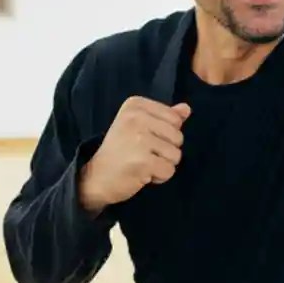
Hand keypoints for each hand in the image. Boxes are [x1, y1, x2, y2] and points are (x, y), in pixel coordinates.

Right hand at [79, 97, 190, 212]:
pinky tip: (143, 174)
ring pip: (176, 154)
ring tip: (143, 164)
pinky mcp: (143, 161)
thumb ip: (164, 117)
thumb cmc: (120, 150)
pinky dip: (160, 177)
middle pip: (178, 136)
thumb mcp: (139, 127)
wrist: (96, 177)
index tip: (144, 140)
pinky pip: (169, 170)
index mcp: (135, 105)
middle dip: (166, 151)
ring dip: (163, 164)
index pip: (175, 119)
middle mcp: (136, 118)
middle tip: (143, 154)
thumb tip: (187, 108)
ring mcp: (139, 139)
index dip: (166, 134)